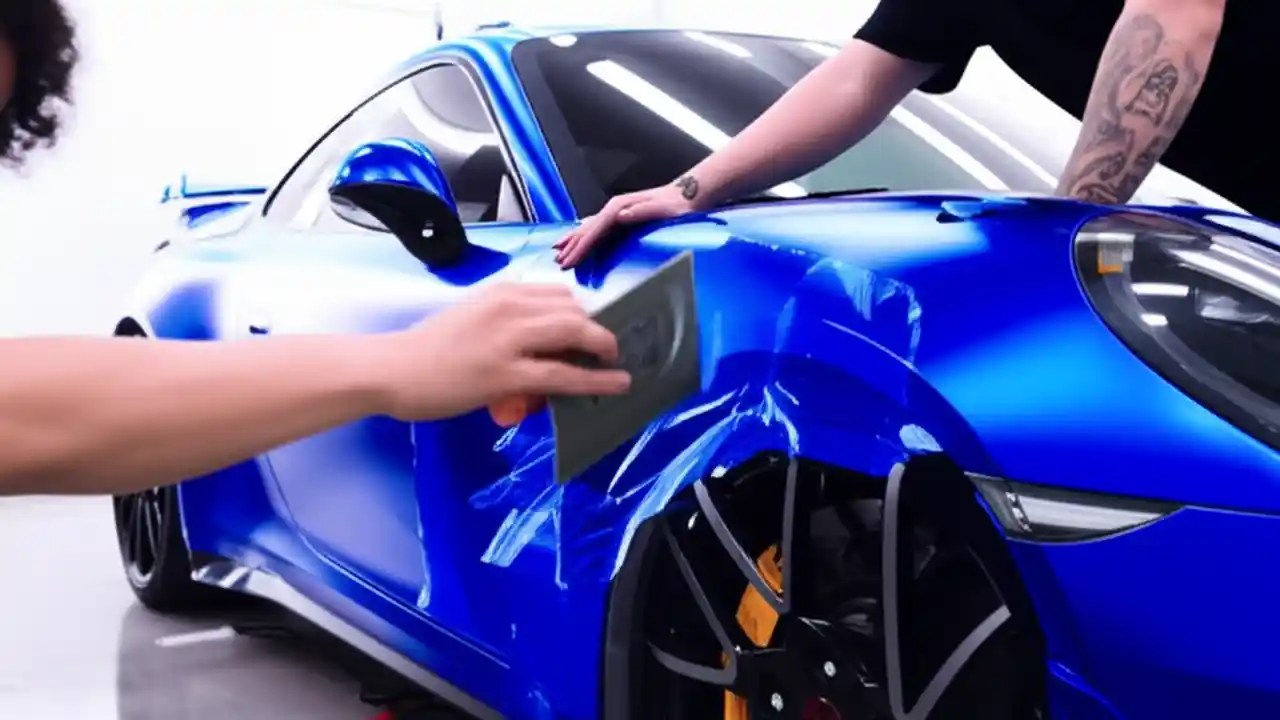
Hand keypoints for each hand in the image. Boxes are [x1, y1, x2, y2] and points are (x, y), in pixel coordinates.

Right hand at [373, 283, 630, 420]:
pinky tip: (615, 383)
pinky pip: (563, 374)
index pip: (557, 293)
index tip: (594, 327)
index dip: (583, 312)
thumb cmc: (427, 350)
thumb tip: (540, 348)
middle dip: (599, 328)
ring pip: (575, 333)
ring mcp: (509, 338)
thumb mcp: (472, 319)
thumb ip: (507, 325)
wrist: (392, 369)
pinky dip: (596, 379)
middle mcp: (509, 306)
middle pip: (573, 308)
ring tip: (617, 364)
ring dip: (604, 348)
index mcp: (501, 291)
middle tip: (609, 348)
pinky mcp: (507, 373)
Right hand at [555, 183, 698, 267]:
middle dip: (572, 246)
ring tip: (558, 251)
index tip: (569, 260)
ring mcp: (618, 211)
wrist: (687, 196)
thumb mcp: (663, 209)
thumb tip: (620, 216)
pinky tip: (578, 240)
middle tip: (559, 262)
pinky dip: (585, 235)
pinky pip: (598, 228)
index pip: (595, 230)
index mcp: (620, 207)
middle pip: (587, 228)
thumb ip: (642, 211)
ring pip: (589, 227)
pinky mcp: (622, 216)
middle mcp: (615, 208)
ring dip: (574, 240)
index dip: (580, 247)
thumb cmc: (677, 206)